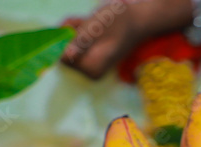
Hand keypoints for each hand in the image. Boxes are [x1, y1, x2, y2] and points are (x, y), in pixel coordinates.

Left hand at [60, 1, 192, 79]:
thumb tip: (65, 55)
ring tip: (88, 21)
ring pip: (68, 46)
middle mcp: (89, 72)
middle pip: (63, 51)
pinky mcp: (90, 57)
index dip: (65, 37)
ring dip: (73, 30)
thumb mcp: (96, 28)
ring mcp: (90, 65)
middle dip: (69, 33)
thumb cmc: (119, 22)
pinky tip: (88, 24)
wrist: (138, 20)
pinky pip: (75, 45)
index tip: (78, 25)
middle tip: (84, 21)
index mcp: (91, 68)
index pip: (62, 56)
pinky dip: (78, 32)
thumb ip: (80, 42)